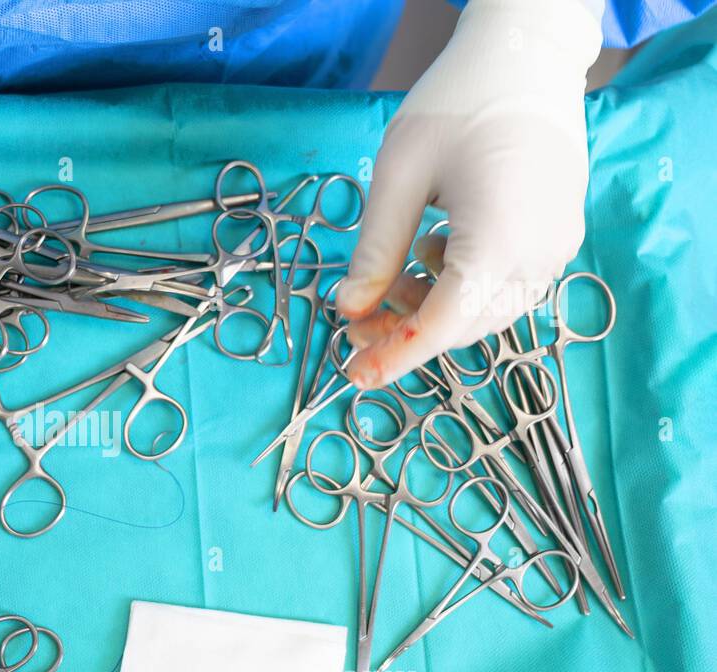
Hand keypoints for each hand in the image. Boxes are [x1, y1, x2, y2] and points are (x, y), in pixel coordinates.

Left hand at [339, 0, 602, 389]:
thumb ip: (375, 251)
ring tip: (390, 280)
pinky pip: (507, 286)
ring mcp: (557, 247)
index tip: (353, 375)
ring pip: (486, 311)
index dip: (395, 356)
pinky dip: (462, 288)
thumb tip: (349, 309)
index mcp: (499, 240)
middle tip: (353, 321)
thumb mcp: (398, 176)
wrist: (528, 57)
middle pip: (465, 325)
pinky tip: (432, 254)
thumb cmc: (458, 104)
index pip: (444, 326)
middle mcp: (539, 254)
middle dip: (406, 332)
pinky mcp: (559, 236)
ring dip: (433, 310)